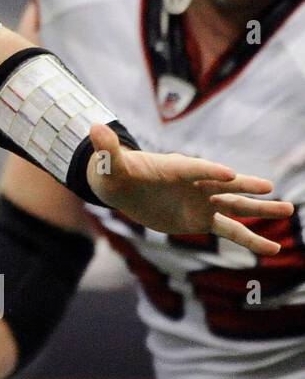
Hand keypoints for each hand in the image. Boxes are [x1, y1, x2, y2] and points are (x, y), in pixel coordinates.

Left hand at [85, 124, 293, 256]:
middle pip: (224, 184)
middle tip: (269, 187)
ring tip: (288, 211)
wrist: (123, 186)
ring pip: (235, 206)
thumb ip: (106, 149)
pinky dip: (250, 240)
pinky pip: (230, 231)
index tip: (228, 174)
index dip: (209, 171)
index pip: (195, 169)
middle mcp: (195, 183)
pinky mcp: (201, 219)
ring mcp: (202, 201)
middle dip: (245, 186)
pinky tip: (273, 250)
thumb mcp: (110, 165)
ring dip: (260, 210)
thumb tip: (92, 128)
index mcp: (176, 168)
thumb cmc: (117, 173)